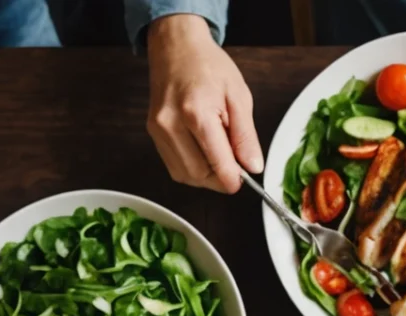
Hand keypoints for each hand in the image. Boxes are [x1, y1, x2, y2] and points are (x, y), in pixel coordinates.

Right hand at [146, 13, 263, 193]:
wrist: (176, 46)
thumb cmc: (208, 66)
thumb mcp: (239, 96)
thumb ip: (246, 136)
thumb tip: (253, 167)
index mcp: (196, 113)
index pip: (217, 165)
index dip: (234, 179)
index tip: (245, 178)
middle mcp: (171, 125)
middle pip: (199, 175)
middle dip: (220, 177)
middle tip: (234, 161)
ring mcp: (158, 130)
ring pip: (185, 175)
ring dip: (206, 175)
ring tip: (219, 151)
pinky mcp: (153, 133)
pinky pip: (174, 166)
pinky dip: (192, 167)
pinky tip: (203, 150)